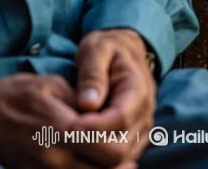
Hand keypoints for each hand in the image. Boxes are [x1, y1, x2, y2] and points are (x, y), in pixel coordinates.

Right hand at [0, 73, 135, 168]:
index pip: (108, 147)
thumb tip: (103, 110)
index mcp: (62, 128)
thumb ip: (79, 99)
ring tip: (117, 160)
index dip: (124, 141)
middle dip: (121, 161)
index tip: (128, 130)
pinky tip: (90, 163)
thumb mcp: (50, 84)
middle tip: (129, 149)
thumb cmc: (14, 93)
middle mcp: (55, 157)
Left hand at [69, 29, 155, 166]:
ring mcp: (141, 131)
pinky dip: (96, 156)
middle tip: (62, 136)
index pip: (120, 119)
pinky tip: (75, 144)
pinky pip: (116, 159)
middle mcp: (145, 115)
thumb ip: (92, 74)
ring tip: (66, 140)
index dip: (94, 127)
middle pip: (120, 147)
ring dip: (92, 154)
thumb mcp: (96, 49)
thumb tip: (87, 104)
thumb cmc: (107, 48)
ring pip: (119, 159)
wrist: (125, 51)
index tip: (69, 125)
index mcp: (138, 90)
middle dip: (90, 146)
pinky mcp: (133, 140)